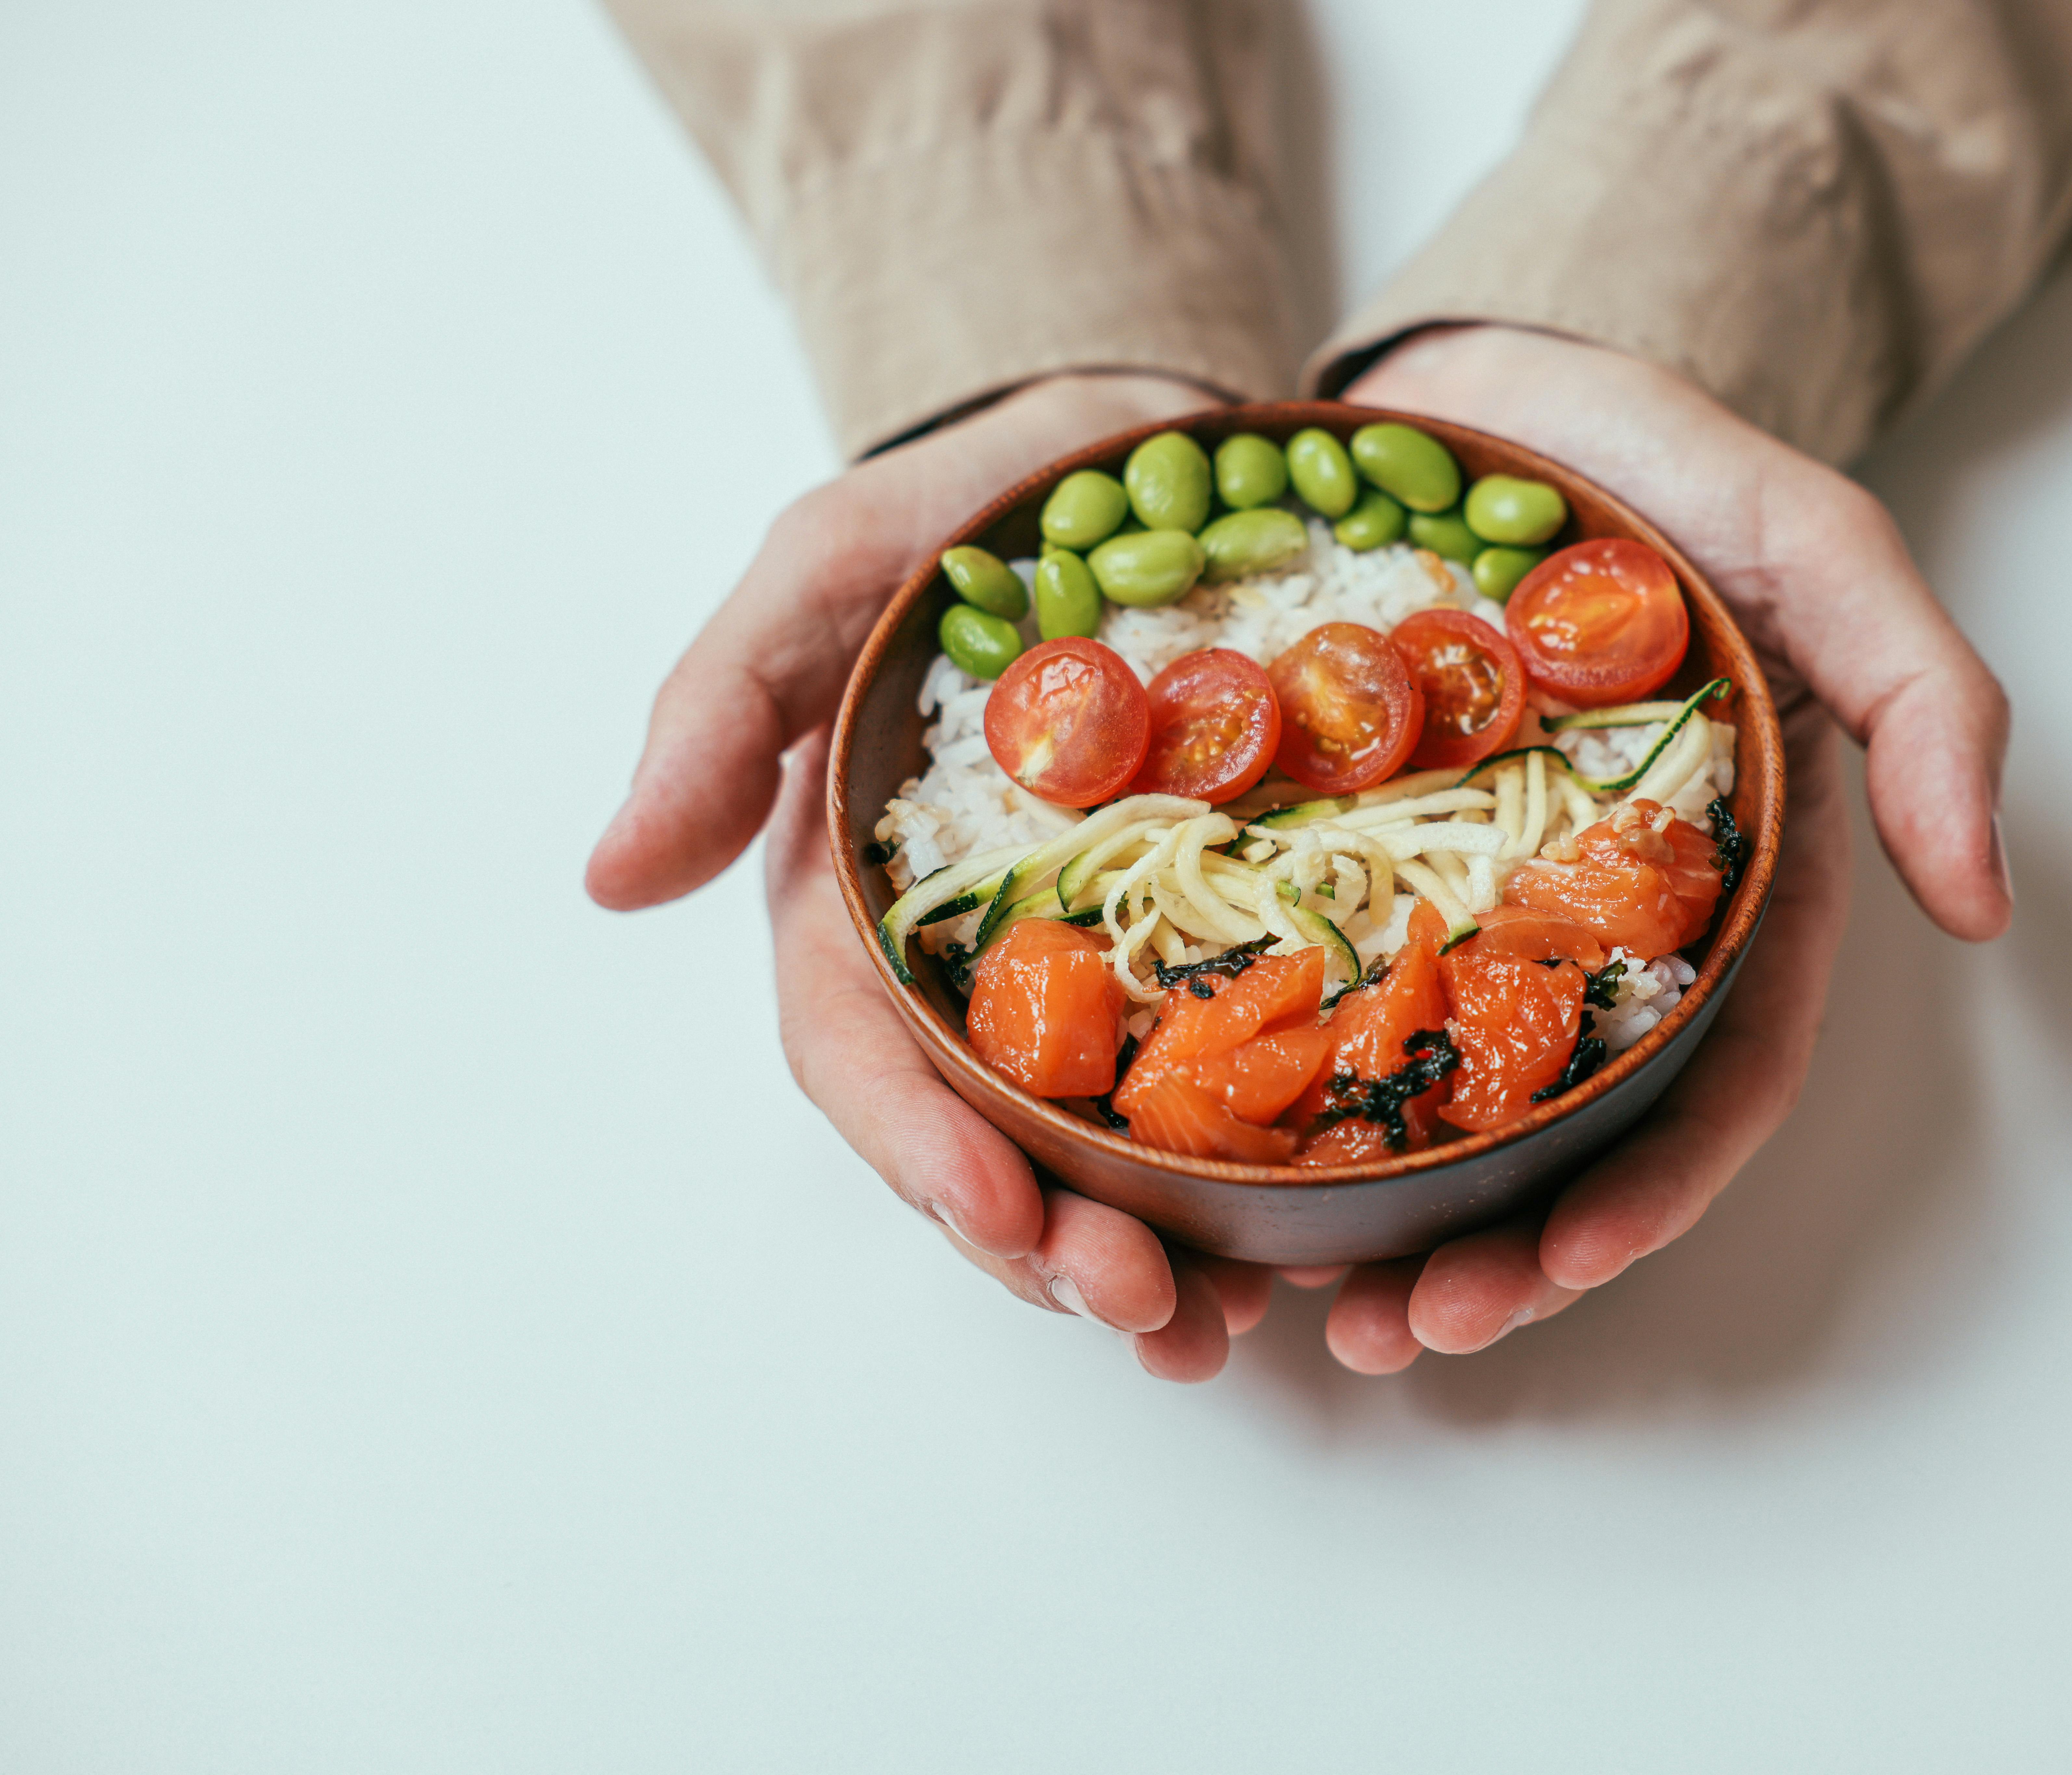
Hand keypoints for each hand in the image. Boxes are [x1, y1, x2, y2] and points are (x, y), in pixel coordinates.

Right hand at [586, 373, 1276, 1380]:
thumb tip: (610, 876)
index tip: (998, 1217)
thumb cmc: (963, 509)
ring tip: (1220, 1325)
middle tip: (1145, 1308)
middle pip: (980, 1139)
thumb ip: (723, 704)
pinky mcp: (1205, 947)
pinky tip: (1305, 1247)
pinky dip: (1248, 1179)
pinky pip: (1215, 1086)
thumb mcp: (831, 565)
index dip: (917, 1150)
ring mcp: (1087, 965)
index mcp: (860, 901)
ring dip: (1148, 1255)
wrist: (1138, 458)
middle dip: (1048, 1241)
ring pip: (1092, 1150)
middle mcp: (964, 961)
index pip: (860, 1060)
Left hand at [1323, 325, 2011, 1372]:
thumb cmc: (1669, 462)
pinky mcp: (1341, 847)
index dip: (1645, 1196)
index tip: (1558, 1269)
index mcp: (1715, 888)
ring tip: (1297, 1303)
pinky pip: (1306, 991)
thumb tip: (1981, 904)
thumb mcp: (1824, 550)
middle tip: (1401, 1331)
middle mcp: (1590, 914)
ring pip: (1432, 1096)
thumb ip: (1926, 705)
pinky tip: (1219, 1164)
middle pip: (1561, 1130)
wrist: (1492, 379)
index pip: (1707, 1084)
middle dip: (1496, 1252)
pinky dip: (1277, 1091)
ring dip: (1377, 1221)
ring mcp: (1460, 888)